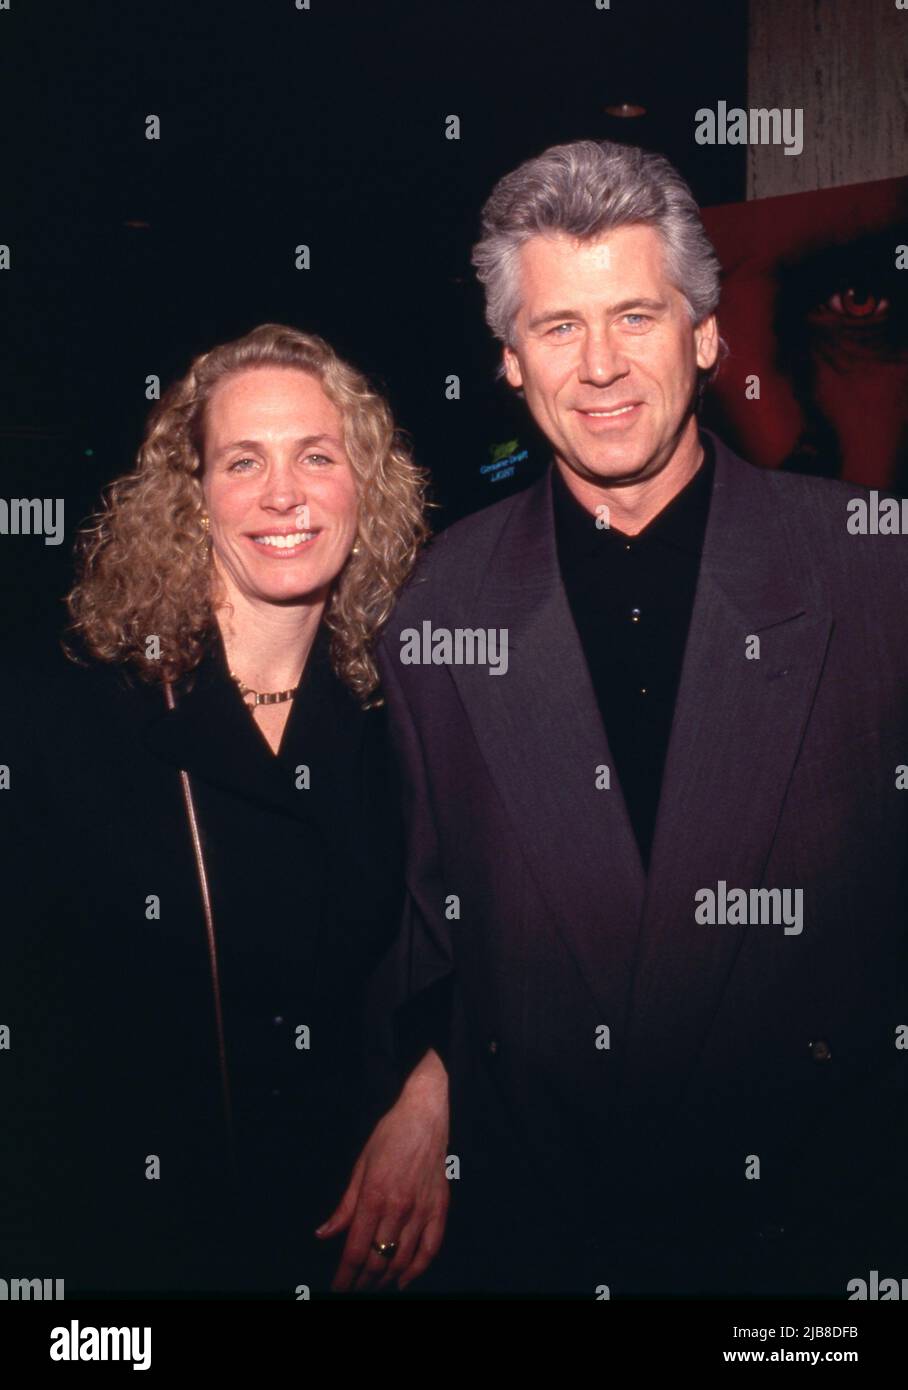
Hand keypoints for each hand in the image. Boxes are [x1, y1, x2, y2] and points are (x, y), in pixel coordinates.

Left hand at [316, 1048, 449, 1291]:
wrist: (425, 1114)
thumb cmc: (390, 1134)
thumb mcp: (360, 1165)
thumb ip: (344, 1206)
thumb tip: (324, 1234)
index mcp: (374, 1196)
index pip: (356, 1250)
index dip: (345, 1276)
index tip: (338, 1287)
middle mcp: (399, 1208)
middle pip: (378, 1260)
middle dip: (363, 1282)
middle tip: (353, 1290)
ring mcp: (422, 1210)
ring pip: (403, 1260)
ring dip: (386, 1279)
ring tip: (374, 1287)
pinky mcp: (440, 1208)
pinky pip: (430, 1249)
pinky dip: (417, 1270)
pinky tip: (404, 1279)